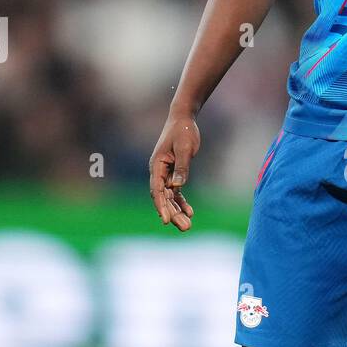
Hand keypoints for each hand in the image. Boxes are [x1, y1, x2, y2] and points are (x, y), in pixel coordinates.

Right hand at [149, 112, 199, 230]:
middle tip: (185, 227)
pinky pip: (176, 192)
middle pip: (163, 198)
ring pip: (169, 197)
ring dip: (177, 211)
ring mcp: (165, 174)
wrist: (183, 119)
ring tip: (187, 226)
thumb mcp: (185, 148)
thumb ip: (182, 167)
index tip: (166, 220)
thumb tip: (177, 186)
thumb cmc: (183, 131)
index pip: (157, 190)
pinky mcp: (174, 173)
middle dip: (172, 213)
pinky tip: (190, 212)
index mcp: (157, 165)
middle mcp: (158, 172)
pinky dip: (181, 202)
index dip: (161, 206)